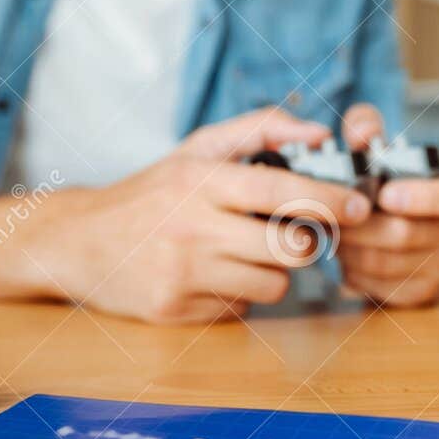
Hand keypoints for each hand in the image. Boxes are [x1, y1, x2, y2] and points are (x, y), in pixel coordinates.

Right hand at [6, 107, 371, 323]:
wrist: (79, 242)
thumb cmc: (152, 192)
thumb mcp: (198, 149)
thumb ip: (260, 129)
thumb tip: (319, 130)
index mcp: (201, 182)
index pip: (280, 192)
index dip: (327, 199)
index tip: (358, 206)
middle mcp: (192, 227)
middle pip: (288, 247)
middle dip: (306, 243)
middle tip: (300, 234)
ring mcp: (183, 273)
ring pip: (272, 285)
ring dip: (274, 272)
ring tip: (246, 254)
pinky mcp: (175, 310)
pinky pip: (240, 309)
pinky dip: (240, 294)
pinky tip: (214, 276)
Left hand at [335, 104, 438, 306]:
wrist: (403, 235)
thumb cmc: (394, 184)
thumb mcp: (384, 150)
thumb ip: (368, 129)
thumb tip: (361, 132)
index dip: (426, 198)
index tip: (387, 194)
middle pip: (406, 233)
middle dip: (360, 225)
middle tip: (331, 214)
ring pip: (385, 261)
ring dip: (351, 247)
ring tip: (334, 231)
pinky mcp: (419, 293)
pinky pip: (378, 285)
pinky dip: (353, 270)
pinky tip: (346, 253)